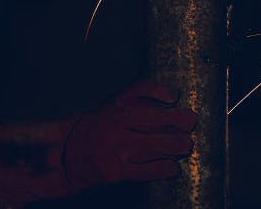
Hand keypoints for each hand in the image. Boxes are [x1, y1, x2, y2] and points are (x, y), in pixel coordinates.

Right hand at [63, 80, 196, 188]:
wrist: (69, 154)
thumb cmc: (102, 127)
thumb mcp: (114, 106)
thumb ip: (140, 101)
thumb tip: (174, 105)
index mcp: (116, 104)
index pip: (140, 90)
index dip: (159, 91)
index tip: (173, 97)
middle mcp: (115, 123)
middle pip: (150, 118)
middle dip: (176, 120)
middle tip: (190, 122)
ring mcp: (114, 148)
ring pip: (150, 144)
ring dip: (174, 145)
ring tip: (186, 145)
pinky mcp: (113, 170)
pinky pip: (143, 170)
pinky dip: (162, 169)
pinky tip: (173, 168)